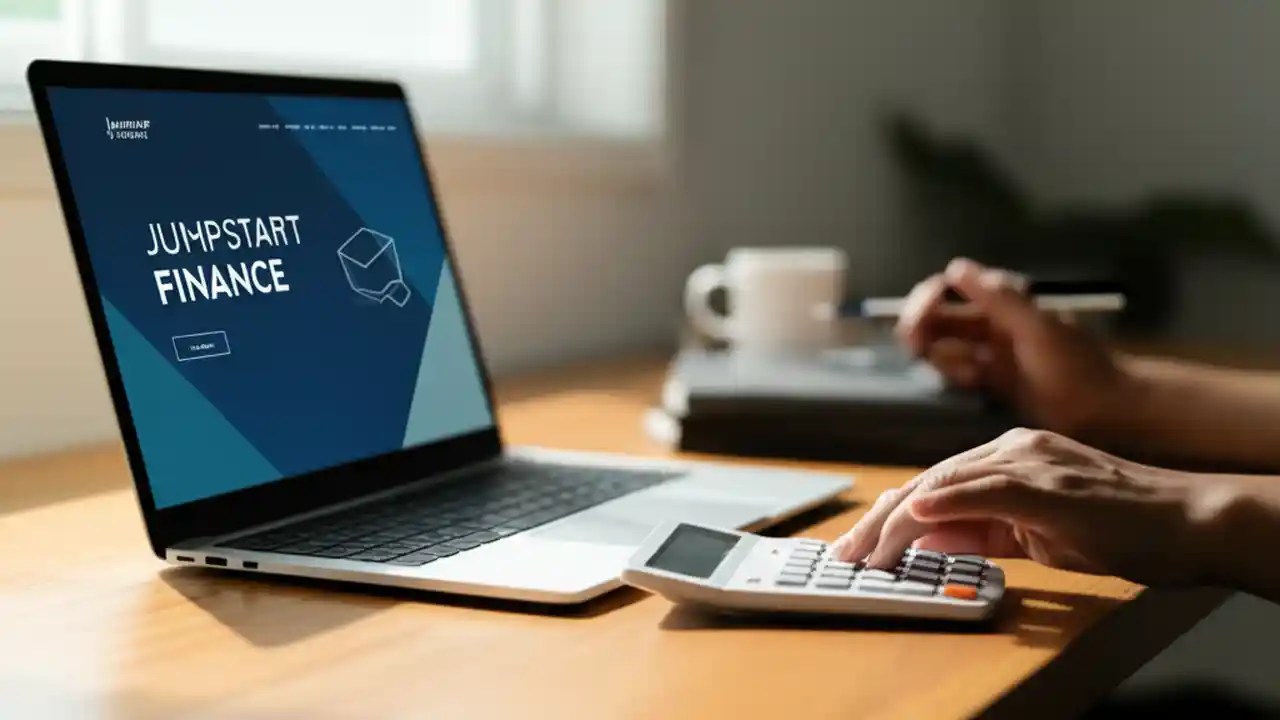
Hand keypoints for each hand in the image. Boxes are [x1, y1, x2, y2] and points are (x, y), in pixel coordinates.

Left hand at [830, 428, 1227, 585]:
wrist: (1186, 519)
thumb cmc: (1121, 528)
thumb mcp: (1038, 536)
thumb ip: (983, 533)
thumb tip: (928, 543)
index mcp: (1010, 457)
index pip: (933, 485)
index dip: (890, 516)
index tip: (861, 545)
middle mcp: (1012, 448)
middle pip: (927, 481)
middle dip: (879, 520)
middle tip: (847, 553)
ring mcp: (1028, 460)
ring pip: (944, 484)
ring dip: (898, 522)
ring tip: (868, 552)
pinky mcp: (1046, 483)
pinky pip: (983, 490)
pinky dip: (945, 505)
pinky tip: (914, 520)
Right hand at [897, 258, 1130, 437]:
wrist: (1112, 411)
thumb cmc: (1078, 368)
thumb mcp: (1038, 329)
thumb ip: (1000, 298)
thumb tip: (955, 267)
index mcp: (1001, 304)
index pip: (947, 290)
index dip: (924, 301)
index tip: (917, 324)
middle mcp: (991, 324)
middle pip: (938, 318)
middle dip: (922, 330)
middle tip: (919, 349)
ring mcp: (991, 354)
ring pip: (943, 347)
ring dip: (943, 358)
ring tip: (970, 375)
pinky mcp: (993, 383)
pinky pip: (957, 373)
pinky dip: (955, 377)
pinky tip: (974, 385)